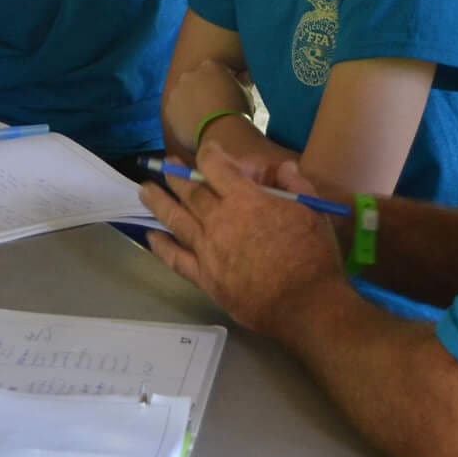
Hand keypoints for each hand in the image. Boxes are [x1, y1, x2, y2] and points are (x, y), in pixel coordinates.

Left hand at [140, 141, 345, 335]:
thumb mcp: (312, 210)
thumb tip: (281, 167)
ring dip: (158, 202)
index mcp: (245, 200)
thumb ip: (296, 183)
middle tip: (165, 163)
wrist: (306, 305)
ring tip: (144, 189)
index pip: (216, 167)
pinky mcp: (205, 278)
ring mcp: (208, 250)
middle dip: (176, 174)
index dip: (209, 154)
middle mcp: (220, 221)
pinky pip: (176, 259)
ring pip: (176, 219)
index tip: (207, 151)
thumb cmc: (313, 256)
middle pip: (191, 192)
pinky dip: (161, 247)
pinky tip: (150, 236)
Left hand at [163, 58, 254, 146]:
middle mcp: (189, 74)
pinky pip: (175, 112)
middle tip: (214, 108)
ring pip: (183, 96)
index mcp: (210, 66)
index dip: (220, 84)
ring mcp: (176, 91)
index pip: (213, 71)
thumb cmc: (237, 111)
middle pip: (195, 81)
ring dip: (190, 104)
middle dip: (202, 91)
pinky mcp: (168, 109)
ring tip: (204, 120)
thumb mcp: (246, 93)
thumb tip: (244, 75)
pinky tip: (194, 127)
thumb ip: (241, 81)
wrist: (221, 133)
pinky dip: (182, 118)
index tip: (226, 95)